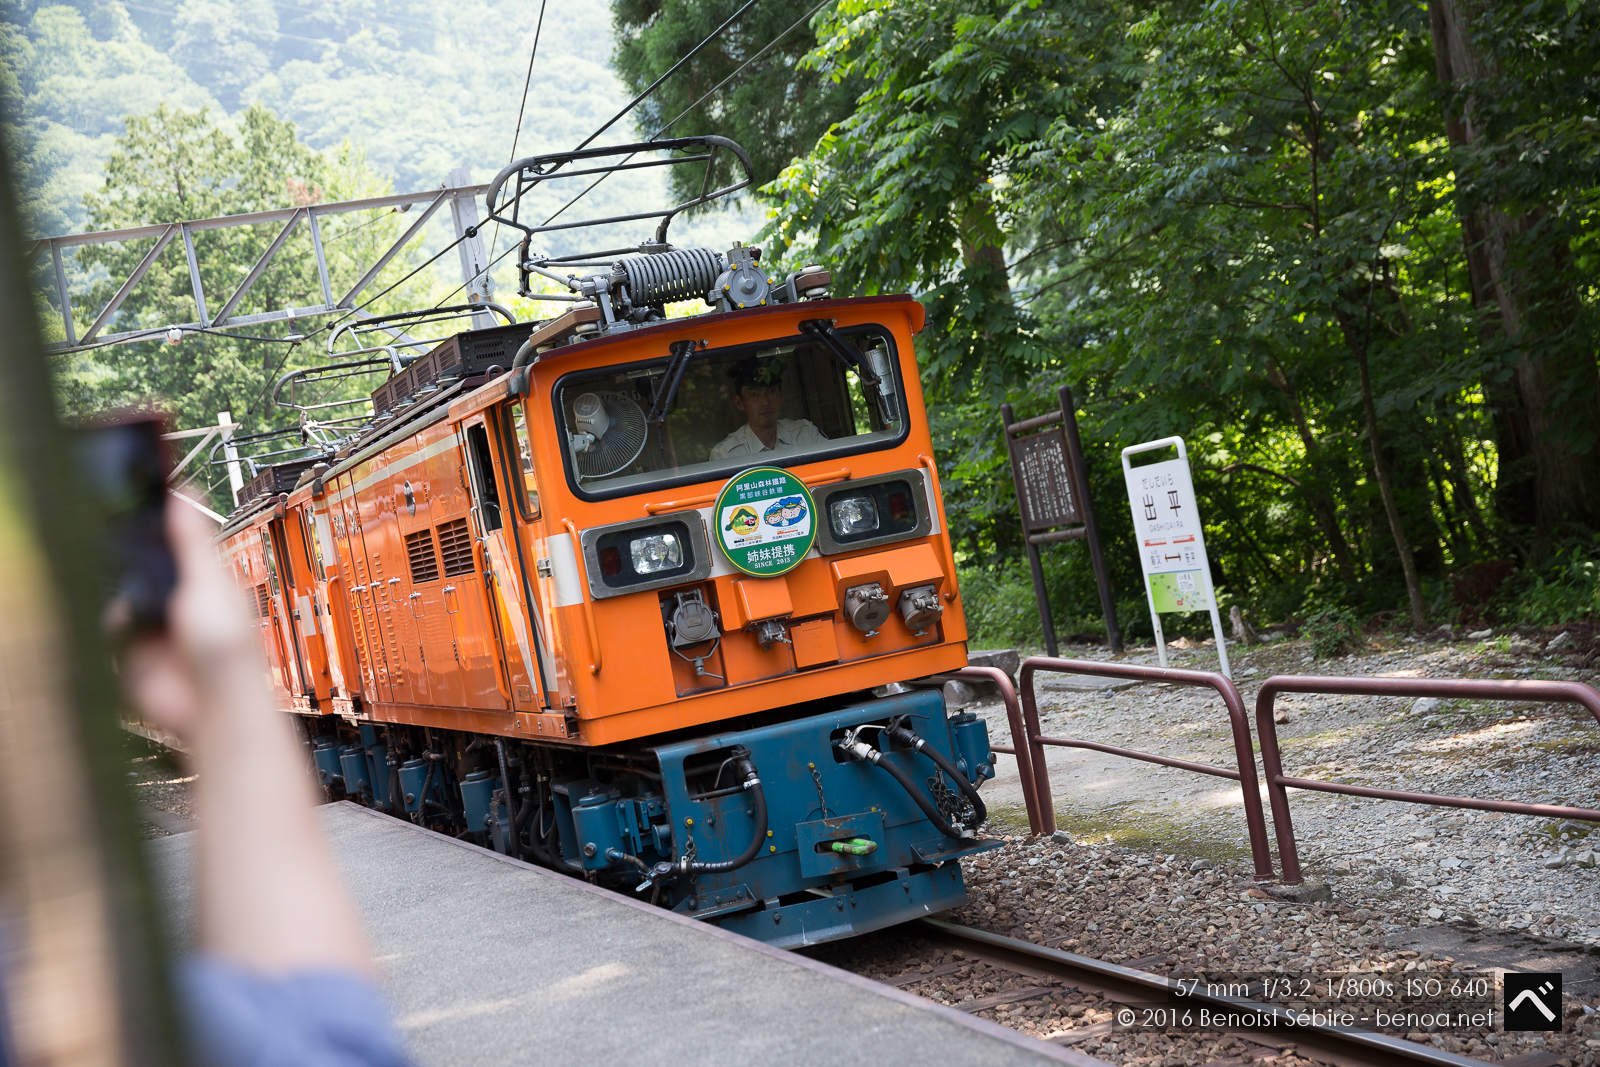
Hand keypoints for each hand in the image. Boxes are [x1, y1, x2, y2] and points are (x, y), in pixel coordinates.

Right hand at [120, 497, 264, 740]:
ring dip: (127, 593)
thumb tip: (185, 494)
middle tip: (122, 544)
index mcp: (205, 578)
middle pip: (145, 564)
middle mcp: (180, 597)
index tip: (136, 501)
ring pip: (125, 592)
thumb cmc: (225, 644)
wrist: (208, 702)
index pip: (176, 541)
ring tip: (141, 600)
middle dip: (133, 558)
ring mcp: (157, 622)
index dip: (157, 524)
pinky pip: (115, 624)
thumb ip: (192, 541)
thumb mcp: (208, 581)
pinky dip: (118, 623)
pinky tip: (131, 625)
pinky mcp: (136, 647)